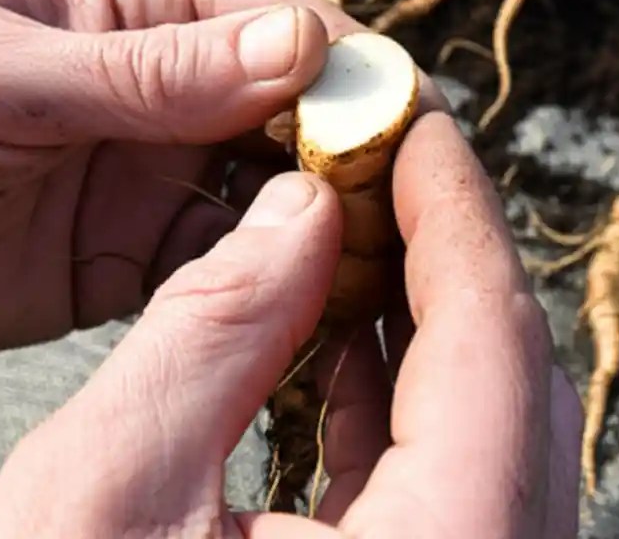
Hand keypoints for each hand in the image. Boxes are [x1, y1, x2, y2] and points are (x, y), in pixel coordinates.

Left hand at [0, 0, 414, 371]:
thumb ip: (150, 71)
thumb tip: (300, 47)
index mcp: (123, 6)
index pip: (265, 22)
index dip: (343, 64)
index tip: (404, 116)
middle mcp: (150, 90)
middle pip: (287, 112)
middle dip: (346, 151)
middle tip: (403, 205)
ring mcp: (141, 179)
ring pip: (267, 194)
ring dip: (319, 221)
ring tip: (366, 260)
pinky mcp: (123, 264)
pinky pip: (221, 269)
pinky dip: (271, 283)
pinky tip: (305, 300)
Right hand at [0, 113, 581, 537]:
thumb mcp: (105, 497)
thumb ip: (210, 337)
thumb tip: (294, 214)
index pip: (494, 342)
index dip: (456, 210)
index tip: (418, 120)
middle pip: (513, 381)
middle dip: (444, 254)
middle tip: (383, 163)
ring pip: (489, 431)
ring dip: (422, 322)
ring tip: (356, 230)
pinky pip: (447, 486)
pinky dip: (398, 403)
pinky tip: (341, 337)